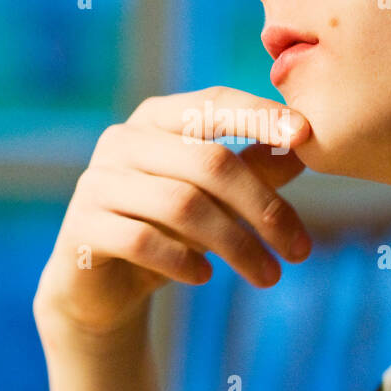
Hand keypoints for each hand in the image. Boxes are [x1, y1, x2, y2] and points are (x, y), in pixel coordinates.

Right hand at [33, 86, 313, 338]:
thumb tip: (308, 146)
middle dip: (263, 208)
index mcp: (156, 119)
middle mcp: (123, 141)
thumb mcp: (214, 200)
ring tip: (268, 276)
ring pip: (182, 205)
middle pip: (209, 162)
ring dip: (235, 244)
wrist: (102, 287)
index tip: (305, 136)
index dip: (260, 116)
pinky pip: (143, 240)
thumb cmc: (166, 231)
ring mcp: (97, 181)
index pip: (213, 104)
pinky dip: (182, 260)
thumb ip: (253, 170)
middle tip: (300, 250)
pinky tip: (205, 276)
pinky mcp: (82, 226)